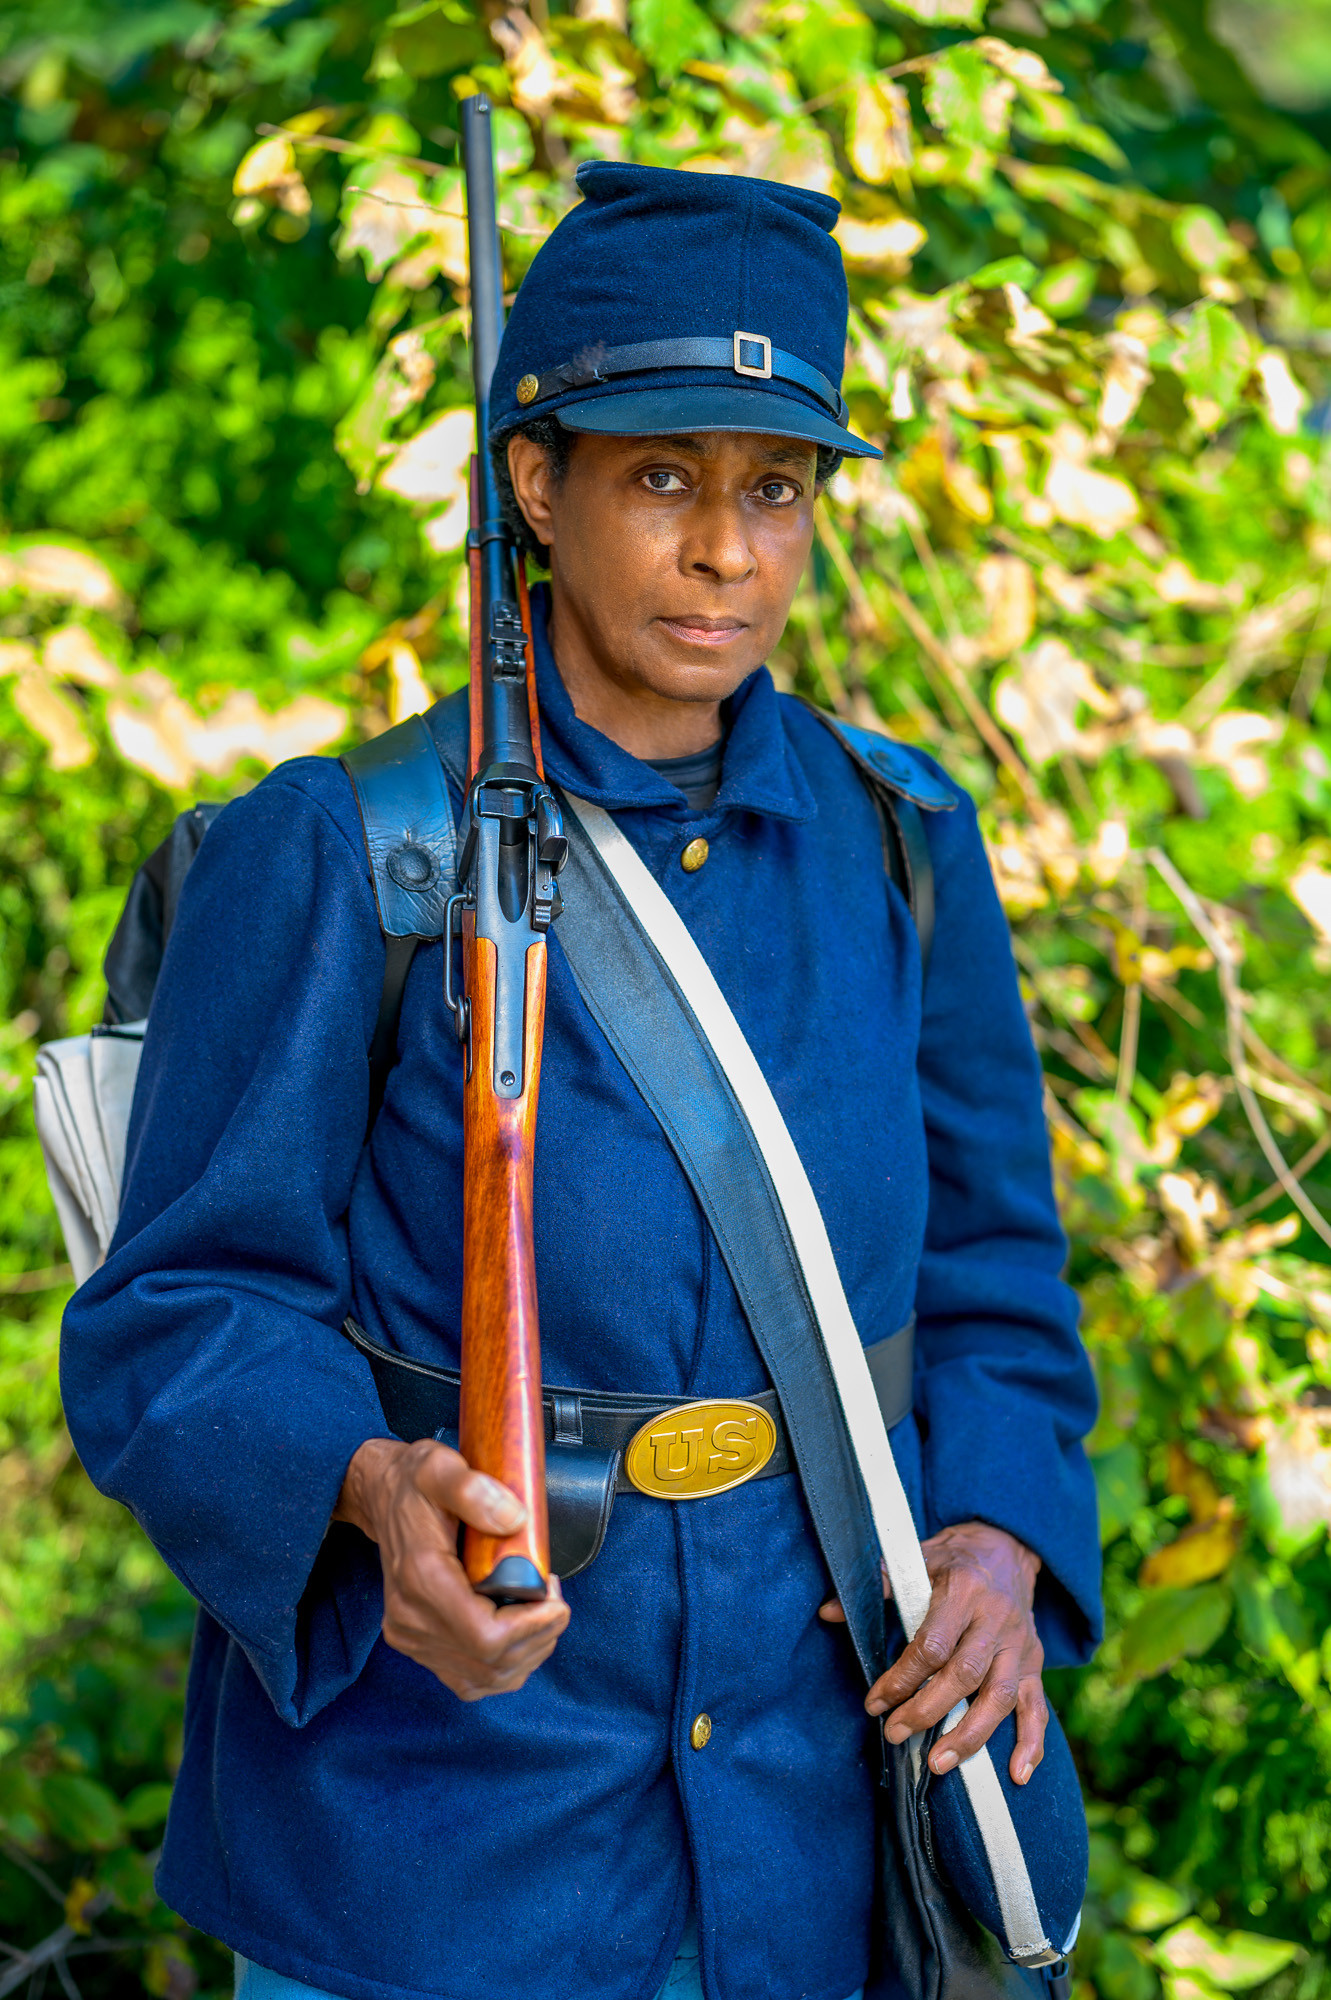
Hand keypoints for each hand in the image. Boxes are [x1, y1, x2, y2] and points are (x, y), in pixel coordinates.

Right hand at [334, 1437, 568, 1699]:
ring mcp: (411, 1636)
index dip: (532, 1626)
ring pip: (484, 1678)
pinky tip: (519, 1635)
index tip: (554, 1595)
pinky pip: (469, 1679)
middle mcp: (410, 1618)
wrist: (384, 1497)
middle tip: (553, 1597)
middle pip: (491, 1663)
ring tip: (541, 1613)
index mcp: (420, 1578)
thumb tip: (515, 1520)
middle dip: (538, 1636)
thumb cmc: (415, 1483)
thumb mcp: (441, 1467)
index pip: (486, 1637)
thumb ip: (475, 1490)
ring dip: (527, 1653)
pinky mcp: (416, 1643)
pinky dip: (504, 1666)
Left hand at [819, 1521, 1044, 1784]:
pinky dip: (1032, 1743)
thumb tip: (828, 1612)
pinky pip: (1037, 1707)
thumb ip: (878, 1585)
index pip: (932, 1645)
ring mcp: (1018, 1646)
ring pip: (1000, 1697)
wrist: (1007, 1547)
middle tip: (895, 1734)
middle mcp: (995, 1621)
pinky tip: (1019, 1775)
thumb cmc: (954, 1559)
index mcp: (964, 1592)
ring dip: (970, 1735)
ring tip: (939, 1764)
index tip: (875, 1702)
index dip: (902, 1678)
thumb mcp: (917, 1559)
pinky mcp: (1034, 1664)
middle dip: (928, 1711)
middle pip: (965, 1675)